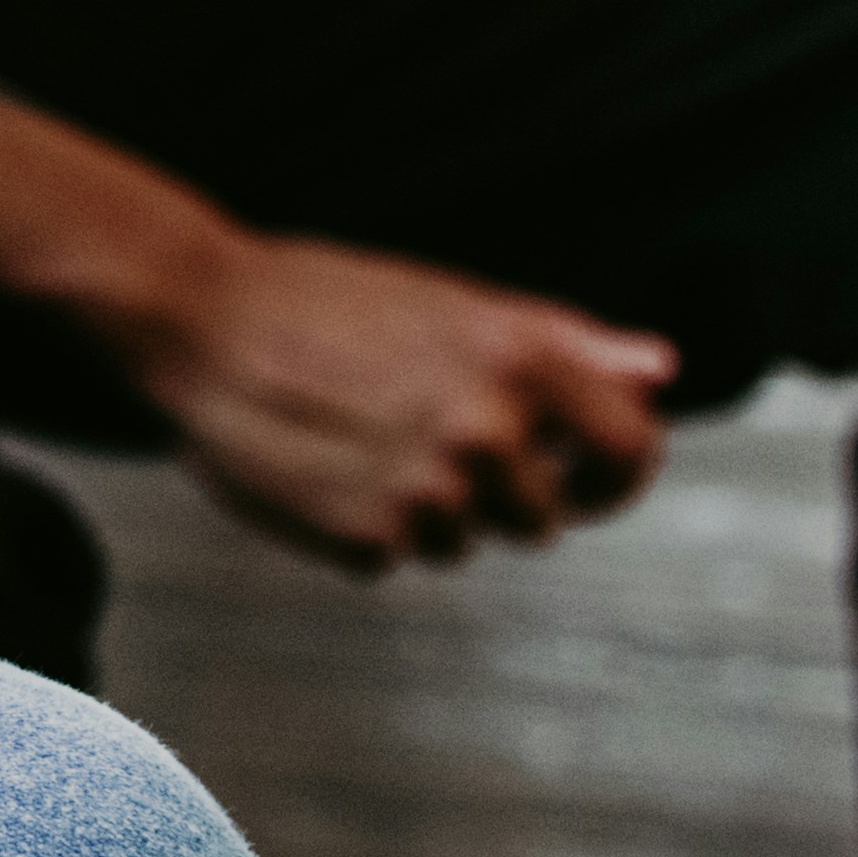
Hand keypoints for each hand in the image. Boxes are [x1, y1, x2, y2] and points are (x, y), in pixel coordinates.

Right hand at [105, 227, 678, 575]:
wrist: (198, 320)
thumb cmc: (327, 301)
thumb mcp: (454, 304)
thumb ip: (566, 345)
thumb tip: (659, 370)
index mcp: (521, 362)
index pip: (634, 450)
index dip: (621, 474)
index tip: (588, 477)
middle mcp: (486, 433)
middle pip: (543, 516)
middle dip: (500, 490)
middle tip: (423, 432)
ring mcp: (428, 495)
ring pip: (465, 541)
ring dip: (429, 508)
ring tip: (360, 439)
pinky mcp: (367, 541)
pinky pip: (396, 555)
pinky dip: (365, 523)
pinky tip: (323, 466)